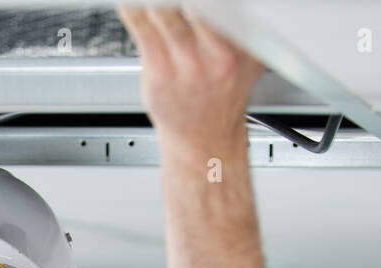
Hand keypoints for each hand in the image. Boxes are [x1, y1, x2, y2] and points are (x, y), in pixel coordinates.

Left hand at [116, 4, 265, 153]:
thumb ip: (246, 23)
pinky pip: (141, 28)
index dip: (214, 0)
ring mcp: (188, 64)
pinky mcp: (160, 72)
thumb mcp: (251, 56)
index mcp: (245, 42)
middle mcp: (219, 53)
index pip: (230, 5)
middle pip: (201, 4)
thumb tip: (247, 4)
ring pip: (167, 12)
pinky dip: (133, 7)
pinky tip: (129, 0)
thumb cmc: (224, 93)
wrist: (205, 139)